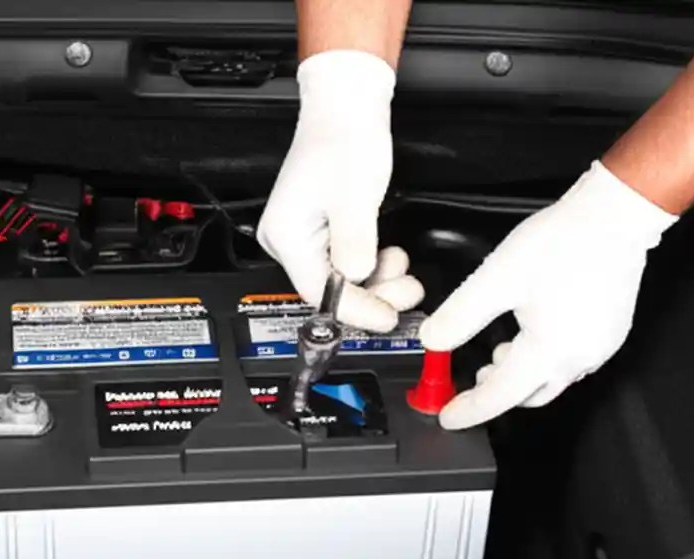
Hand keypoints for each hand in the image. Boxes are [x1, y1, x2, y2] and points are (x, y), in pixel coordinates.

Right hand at [257, 50, 423, 332]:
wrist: (345, 105)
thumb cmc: (343, 139)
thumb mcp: (355, 199)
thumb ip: (355, 246)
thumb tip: (358, 279)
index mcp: (287, 234)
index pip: (320, 291)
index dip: (356, 309)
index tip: (386, 318)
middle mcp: (289, 238)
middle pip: (329, 288)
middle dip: (371, 294)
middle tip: (405, 292)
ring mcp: (304, 233)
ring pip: (340, 276)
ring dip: (375, 279)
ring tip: (402, 269)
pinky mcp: (320, 227)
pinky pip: (343, 259)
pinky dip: (369, 263)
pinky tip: (388, 256)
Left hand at [418, 161, 678, 429]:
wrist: (613, 217)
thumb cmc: (563, 243)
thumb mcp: (496, 279)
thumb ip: (461, 315)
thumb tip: (434, 340)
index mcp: (550, 351)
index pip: (501, 396)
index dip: (470, 409)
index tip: (449, 416)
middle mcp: (580, 358)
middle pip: (529, 395)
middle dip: (496, 394)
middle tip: (469, 381)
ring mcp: (600, 348)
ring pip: (551, 380)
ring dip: (520, 377)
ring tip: (496, 354)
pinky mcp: (610, 334)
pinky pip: (571, 363)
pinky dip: (543, 362)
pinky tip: (529, 339)